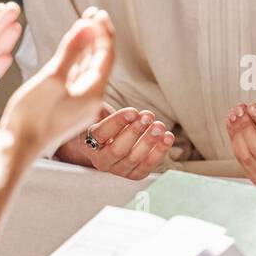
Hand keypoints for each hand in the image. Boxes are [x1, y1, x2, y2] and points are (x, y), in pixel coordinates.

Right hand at [0, 11, 114, 159]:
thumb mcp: (50, 79)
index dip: (103, 32)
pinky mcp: (68, 109)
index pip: (105, 56)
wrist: (17, 150)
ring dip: (88, 48)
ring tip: (85, 25)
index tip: (97, 12)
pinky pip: (78, 80)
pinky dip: (77, 62)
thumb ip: (70, 51)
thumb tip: (87, 25)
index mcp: (93, 93)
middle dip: (97, 36)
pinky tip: (73, 51)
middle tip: (93, 12)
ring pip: (89, 70)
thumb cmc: (30, 116)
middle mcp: (92, 100)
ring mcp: (81, 106)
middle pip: (100, 61)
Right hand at [55, 103, 174, 180]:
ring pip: (134, 159)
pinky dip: (160, 151)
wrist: (105, 142)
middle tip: (148, 116)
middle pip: (118, 150)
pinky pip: (148, 166)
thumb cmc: (101, 121)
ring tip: (159, 125)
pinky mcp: (133, 174)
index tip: (133, 111)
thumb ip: (98, 103)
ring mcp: (118, 170)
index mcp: (86, 143)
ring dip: (149, 141)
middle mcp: (100, 161)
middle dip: (135, 132)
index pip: (101, 134)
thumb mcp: (95, 111)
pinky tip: (168, 137)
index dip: (118, 122)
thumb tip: (101, 82)